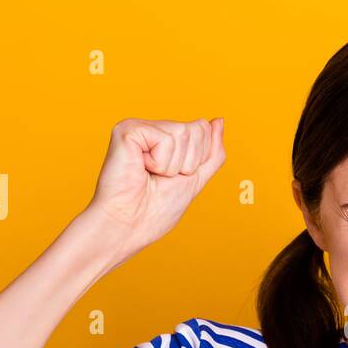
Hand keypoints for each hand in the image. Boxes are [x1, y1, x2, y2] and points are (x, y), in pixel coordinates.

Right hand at [83, 117, 225, 258]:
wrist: (129, 226)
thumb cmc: (156, 209)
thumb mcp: (195, 179)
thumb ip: (212, 152)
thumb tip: (219, 121)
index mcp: (166, 138)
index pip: (203, 130)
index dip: (197, 161)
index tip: (173, 177)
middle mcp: (151, 128)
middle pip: (197, 129)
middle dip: (187, 162)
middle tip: (160, 177)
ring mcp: (138, 127)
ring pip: (183, 133)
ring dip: (172, 165)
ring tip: (150, 175)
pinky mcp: (127, 130)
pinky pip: (166, 139)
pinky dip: (159, 162)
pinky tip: (140, 169)